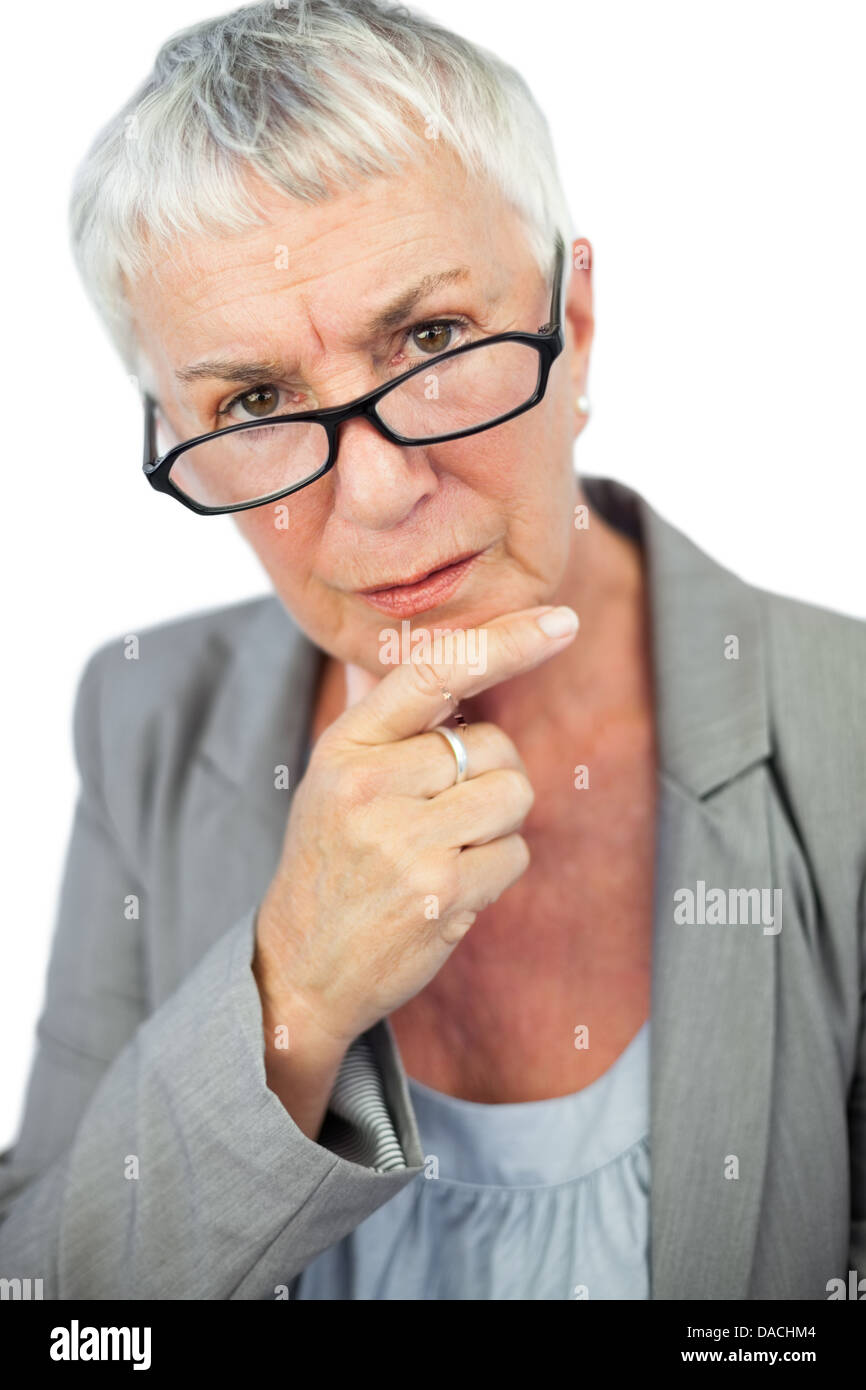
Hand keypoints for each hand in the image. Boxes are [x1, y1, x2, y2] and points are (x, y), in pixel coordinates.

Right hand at [254, 604, 578, 1051]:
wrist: (299, 967)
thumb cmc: (329, 863)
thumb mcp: (333, 780)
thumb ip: (382, 718)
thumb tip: (424, 650)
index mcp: (346, 746)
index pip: (434, 671)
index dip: (504, 641)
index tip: (561, 622)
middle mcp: (372, 784)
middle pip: (493, 746)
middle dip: (486, 778)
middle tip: (435, 818)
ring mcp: (408, 839)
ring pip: (513, 795)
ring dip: (495, 825)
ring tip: (441, 851)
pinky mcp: (443, 890)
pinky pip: (516, 852)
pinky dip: (496, 869)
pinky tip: (449, 887)